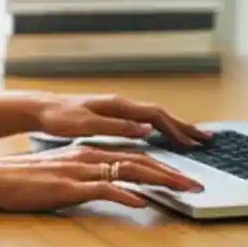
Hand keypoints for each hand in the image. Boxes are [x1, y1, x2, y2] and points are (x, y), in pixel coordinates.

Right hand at [0, 144, 203, 210]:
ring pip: (129, 170)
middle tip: (196, 183)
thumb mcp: (63, 172)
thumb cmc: (27, 179)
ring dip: (160, 180)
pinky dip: (126, 194)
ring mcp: (81, 169)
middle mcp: (90, 155)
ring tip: (182, 189)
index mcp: (89, 151)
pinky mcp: (70, 186)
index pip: (134, 155)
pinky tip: (141, 202)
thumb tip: (110, 184)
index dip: (162, 165)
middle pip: (140, 160)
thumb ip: (87, 175)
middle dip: (172, 171)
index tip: (183, 174)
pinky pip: (104, 188)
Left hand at [34, 93, 211, 147]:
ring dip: (173, 126)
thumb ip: (118, 127)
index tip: (193, 142)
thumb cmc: (60, 117)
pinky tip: (162, 134)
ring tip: (191, 136)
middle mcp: (121, 104)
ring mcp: (117, 108)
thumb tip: (147, 129)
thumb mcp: (87, 124)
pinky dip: (159, 127)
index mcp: (118, 105)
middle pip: (160, 114)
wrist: (42, 109)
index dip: (176, 129)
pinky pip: (143, 120)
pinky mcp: (111, 114)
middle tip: (205, 138)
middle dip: (184, 126)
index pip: (155, 116)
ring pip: (153, 116)